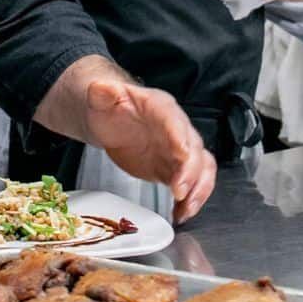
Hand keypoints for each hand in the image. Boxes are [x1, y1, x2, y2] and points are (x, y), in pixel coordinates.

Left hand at [73, 75, 216, 222]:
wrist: (112, 121)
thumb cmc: (110, 108)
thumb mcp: (101, 98)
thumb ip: (102, 93)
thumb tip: (100, 88)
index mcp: (160, 107)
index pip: (174, 119)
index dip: (179, 136)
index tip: (181, 153)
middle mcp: (176, 128)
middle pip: (194, 148)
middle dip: (190, 171)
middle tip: (179, 191)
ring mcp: (178, 150)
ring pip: (202, 168)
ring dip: (199, 189)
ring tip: (186, 209)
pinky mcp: (175, 169)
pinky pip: (193, 184)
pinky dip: (190, 200)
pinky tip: (180, 214)